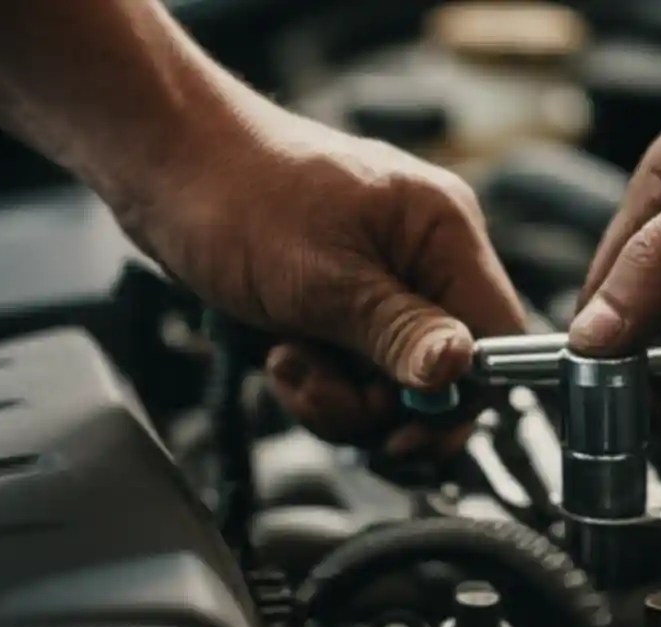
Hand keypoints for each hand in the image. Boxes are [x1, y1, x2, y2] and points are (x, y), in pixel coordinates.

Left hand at [117, 96, 523, 450]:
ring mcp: (384, 284)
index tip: (406, 427)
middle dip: (381, 404)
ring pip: (394, 385)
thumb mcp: (322, 279)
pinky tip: (281, 355)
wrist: (162, 165)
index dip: (461, 394)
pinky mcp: (346, 306)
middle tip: (324, 390)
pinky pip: (355, 374)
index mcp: (443, 232)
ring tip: (290, 361)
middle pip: (444, 375)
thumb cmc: (236, 197)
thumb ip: (399, 331)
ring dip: (340, 397)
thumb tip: (460, 371)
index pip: (497, 336)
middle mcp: (424, 259)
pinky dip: (318, 381)